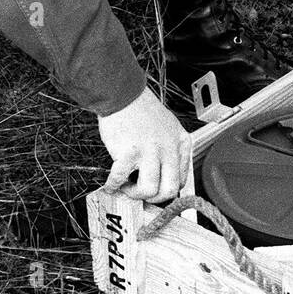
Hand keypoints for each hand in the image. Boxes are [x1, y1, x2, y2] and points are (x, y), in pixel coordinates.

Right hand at [98, 87, 191, 202]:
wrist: (123, 94)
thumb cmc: (141, 109)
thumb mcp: (168, 127)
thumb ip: (170, 150)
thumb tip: (163, 176)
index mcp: (180, 142)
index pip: (182, 179)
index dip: (166, 189)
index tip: (155, 190)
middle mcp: (168, 148)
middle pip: (170, 189)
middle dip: (154, 199)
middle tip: (142, 194)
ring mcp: (150, 151)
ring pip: (149, 190)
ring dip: (135, 194)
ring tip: (126, 187)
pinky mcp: (129, 152)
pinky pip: (121, 179)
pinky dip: (114, 185)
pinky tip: (111, 184)